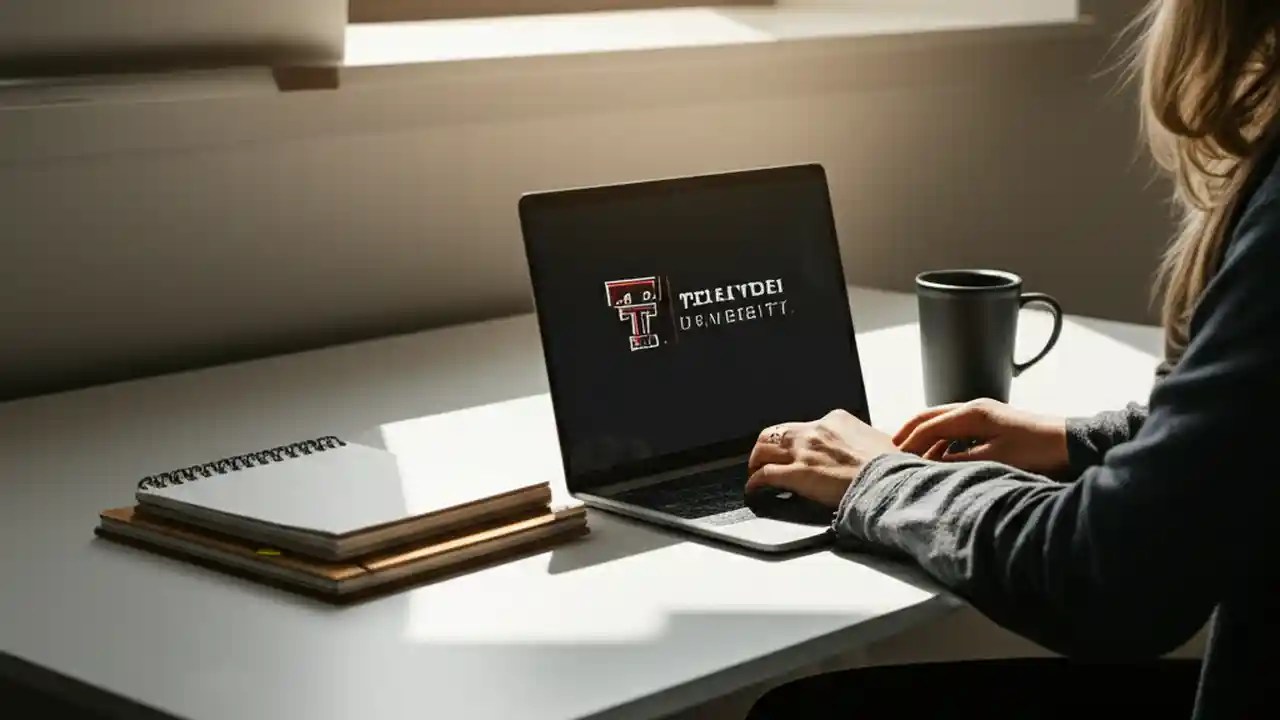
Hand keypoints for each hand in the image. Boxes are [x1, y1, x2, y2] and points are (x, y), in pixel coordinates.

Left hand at [746, 409, 898, 507]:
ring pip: (764, 449)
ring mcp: (803, 452)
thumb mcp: (876, 441)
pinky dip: (755, 482)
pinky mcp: (796, 474)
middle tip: (763, 458)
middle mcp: (814, 431)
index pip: (803, 426)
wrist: (887, 480)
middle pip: (776, 433)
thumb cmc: (888, 466)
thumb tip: (865, 449)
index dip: (795, 439)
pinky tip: (754, 489)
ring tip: (754, 471)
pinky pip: (765, 475)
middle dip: (767, 446)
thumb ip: (861, 441)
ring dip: (756, 461)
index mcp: (835, 420)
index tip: (795, 449)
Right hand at [893, 398, 1068, 474]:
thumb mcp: (994, 459)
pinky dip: (941, 440)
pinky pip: (956, 428)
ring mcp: (982, 413)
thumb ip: (958, 462)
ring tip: (911, 456)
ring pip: (942, 422)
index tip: (894, 459)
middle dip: (909, 432)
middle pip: (930, 416)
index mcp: (972, 414)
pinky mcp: (990, 422)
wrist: (1069, 443)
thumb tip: (929, 466)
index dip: (909, 442)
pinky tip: (938, 456)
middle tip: (892, 450)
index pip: (929, 426)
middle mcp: (973, 408)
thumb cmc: (1035, 451)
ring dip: (925, 437)